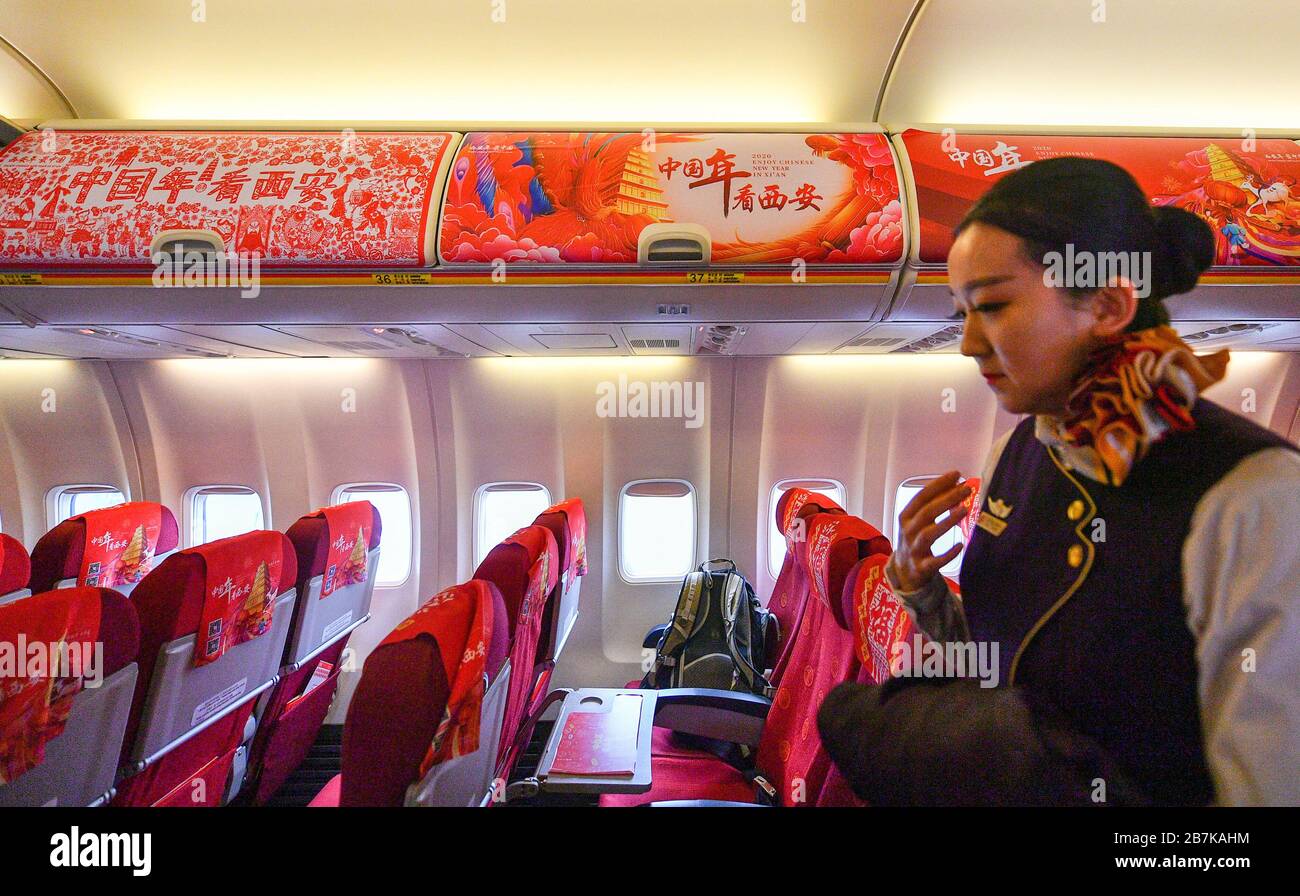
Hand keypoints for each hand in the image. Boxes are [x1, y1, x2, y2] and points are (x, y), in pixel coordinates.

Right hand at [891, 471, 974, 591]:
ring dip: (946, 521)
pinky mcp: (921, 568)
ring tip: (964, 510)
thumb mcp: (918, 521)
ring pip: (928, 534)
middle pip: (926, 512)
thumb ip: (934, 506)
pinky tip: (960, 546)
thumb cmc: (916, 540)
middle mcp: (907, 532)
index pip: (921, 497)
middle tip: (966, 489)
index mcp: (905, 517)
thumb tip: (959, 487)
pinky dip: (947, 554)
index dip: (938, 484)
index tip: (956, 475)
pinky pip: (934, 562)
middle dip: (947, 499)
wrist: (906, 571)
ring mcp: (913, 550)